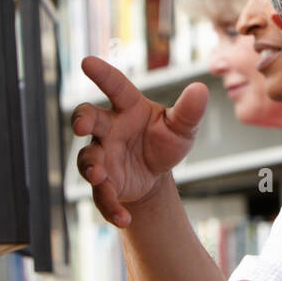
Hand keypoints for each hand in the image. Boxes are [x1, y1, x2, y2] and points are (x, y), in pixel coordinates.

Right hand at [71, 55, 207, 226]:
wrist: (157, 174)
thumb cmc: (165, 140)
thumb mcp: (182, 128)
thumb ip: (189, 111)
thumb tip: (201, 89)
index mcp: (128, 107)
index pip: (115, 87)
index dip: (102, 75)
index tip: (87, 61)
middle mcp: (109, 128)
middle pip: (87, 118)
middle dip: (81, 120)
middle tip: (80, 126)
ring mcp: (103, 155)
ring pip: (88, 158)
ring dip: (92, 167)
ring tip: (101, 177)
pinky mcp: (105, 183)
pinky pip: (101, 195)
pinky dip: (110, 207)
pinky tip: (123, 219)